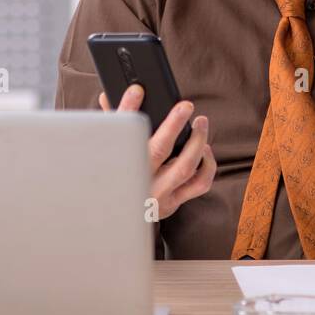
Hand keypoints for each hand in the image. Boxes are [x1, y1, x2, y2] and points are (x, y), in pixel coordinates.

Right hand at [99, 84, 215, 220]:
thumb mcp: (108, 151)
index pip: (121, 131)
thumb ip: (112, 124)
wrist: (113, 224)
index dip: (127, 107)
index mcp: (117, 165)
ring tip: (201, 123)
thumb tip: (108, 96)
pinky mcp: (172, 203)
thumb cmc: (111, 181)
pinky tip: (205, 150)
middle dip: (174, 124)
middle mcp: (138, 180)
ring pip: (185, 167)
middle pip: (158, 150)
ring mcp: (158, 194)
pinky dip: (207, 165)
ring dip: (197, 143)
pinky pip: (198, 184)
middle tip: (186, 106)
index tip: (137, 89)